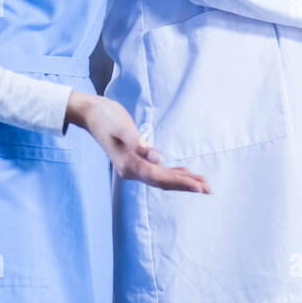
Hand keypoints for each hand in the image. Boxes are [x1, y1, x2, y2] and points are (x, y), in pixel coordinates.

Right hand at [67, 91, 210, 193]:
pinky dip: (172, 173)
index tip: (199, 186)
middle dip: (187, 185)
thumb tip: (156, 157)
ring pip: (162, 178)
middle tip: (209, 188)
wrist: (92, 114)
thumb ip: (138, 144)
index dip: (181, 182)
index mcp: (130, 164)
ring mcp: (134, 166)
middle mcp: (132, 170)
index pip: (160, 177)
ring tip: (202, 184)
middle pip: (164, 182)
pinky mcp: (136, 159)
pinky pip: (158, 171)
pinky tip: (184, 173)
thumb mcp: (122, 127)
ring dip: (182, 181)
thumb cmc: (107, 117)